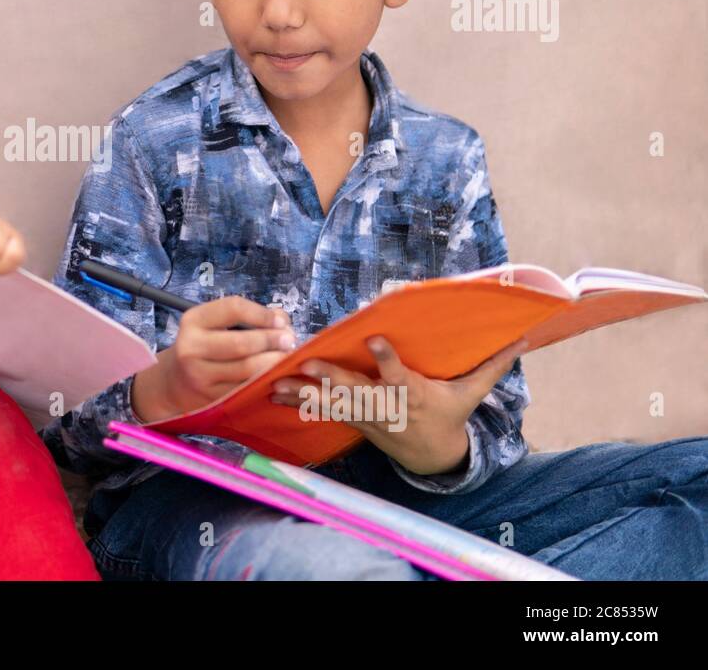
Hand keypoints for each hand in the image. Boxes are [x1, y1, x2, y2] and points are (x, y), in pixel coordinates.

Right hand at [132, 296, 296, 422]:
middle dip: (272, 341)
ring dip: (274, 362)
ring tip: (287, 357)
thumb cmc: (203, 346)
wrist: (174, 383)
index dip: (261, 314)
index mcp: (193, 320)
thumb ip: (249, 317)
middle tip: (290, 341)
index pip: (233, 308)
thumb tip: (282, 321)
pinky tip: (276, 374)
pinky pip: (246, 387)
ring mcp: (200, 375)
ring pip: (247, 369)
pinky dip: (266, 380)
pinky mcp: (212, 397)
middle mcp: (192, 347)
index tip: (280, 321)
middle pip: (241, 342)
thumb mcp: (215, 324)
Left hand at [269, 334, 528, 475]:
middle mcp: (386, 406)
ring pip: (332, 403)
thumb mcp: (470, 394)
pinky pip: (322, 411)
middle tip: (309, 364)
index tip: (374, 339)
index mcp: (414, 395)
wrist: (433, 457)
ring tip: (275, 384)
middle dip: (333, 379)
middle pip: (357, 391)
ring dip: (304, 393)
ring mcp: (366, 416)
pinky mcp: (352, 421)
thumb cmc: (450, 415)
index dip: (387, 359)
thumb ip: (491, 366)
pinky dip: (299, 402)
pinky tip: (272, 393)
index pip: (399, 375)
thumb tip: (522, 339)